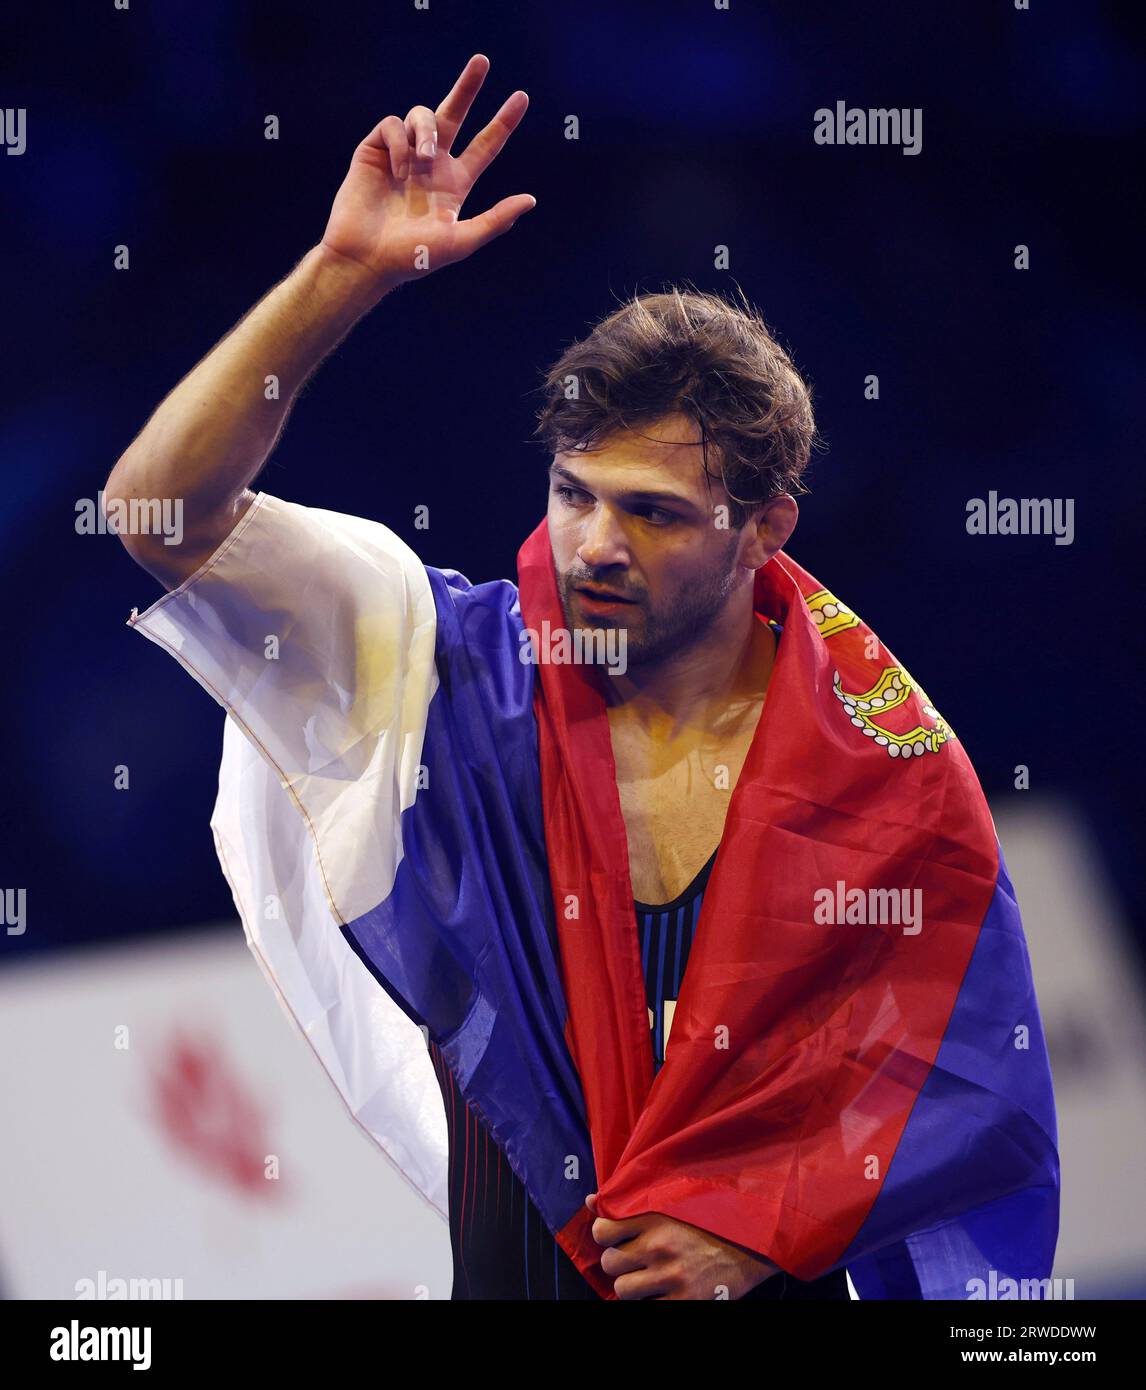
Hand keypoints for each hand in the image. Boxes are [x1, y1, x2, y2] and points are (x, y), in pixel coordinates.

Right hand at [319, 53, 534, 290]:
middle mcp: (431, 164)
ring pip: (423, 115)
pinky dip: (399, 143)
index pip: (485, 145)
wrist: (365, 258)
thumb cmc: (413, 258)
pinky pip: (393, 125)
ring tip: (423, 159)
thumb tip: (531, 199)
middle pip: (454, 114)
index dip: (503, 122)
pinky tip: (397, 170)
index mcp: (455, 183)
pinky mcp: (375, 149)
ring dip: (427, 131)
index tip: (521, 97)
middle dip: (468, 86)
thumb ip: (495, 220)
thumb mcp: (460, 241)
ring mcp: (403, 154)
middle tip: (483, 60)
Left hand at [586, 1193, 780, 1300]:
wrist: (755, 1238)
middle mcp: (659, 1247)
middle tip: (630, 1258)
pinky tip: (660, 1291)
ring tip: (643, 1277)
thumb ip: (633, 1198)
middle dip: (615, 1261)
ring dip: (629, 1284)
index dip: (603, 1234)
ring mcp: (671, 1277)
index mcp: (655, 1217)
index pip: (603, 1231)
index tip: (612, 1235)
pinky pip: (647, 1308)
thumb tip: (591, 1200)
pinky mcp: (685, 1301)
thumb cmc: (713, 1214)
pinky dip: (649, 1301)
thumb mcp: (674, 1196)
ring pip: (622, 1289)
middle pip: (609, 1262)